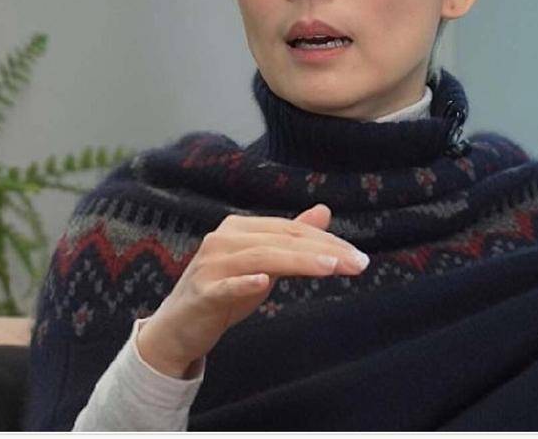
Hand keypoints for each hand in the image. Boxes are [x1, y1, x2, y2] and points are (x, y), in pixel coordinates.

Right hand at [137, 204, 369, 377]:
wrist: (179, 327)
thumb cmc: (224, 291)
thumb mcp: (263, 263)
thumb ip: (291, 239)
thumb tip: (323, 211)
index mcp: (240, 228)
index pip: (291, 229)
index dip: (327, 240)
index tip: (358, 256)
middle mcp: (224, 239)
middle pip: (281, 240)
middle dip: (324, 250)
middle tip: (358, 263)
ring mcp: (210, 265)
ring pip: (262, 258)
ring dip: (298, 262)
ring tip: (331, 268)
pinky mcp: (202, 292)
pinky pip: (226, 285)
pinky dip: (244, 283)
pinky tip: (263, 283)